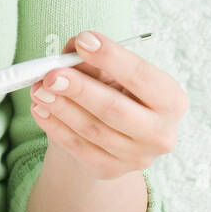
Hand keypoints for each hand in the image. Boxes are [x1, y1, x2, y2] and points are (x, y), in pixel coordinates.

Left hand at [29, 31, 187, 180]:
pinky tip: (40, 109)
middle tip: (52, 73)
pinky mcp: (111, 170)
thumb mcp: (112, 70)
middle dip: (80, 89)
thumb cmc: (116, 90)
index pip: (142, 76)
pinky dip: (56, 127)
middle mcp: (161, 133)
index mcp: (171, 100)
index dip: (112, 58)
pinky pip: (79, 149)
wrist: (115, 132)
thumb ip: (94, 58)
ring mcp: (137, 157)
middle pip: (116, 109)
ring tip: (39, 88)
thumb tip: (72, 49)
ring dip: (61, 107)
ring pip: (93, 130)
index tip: (84, 40)